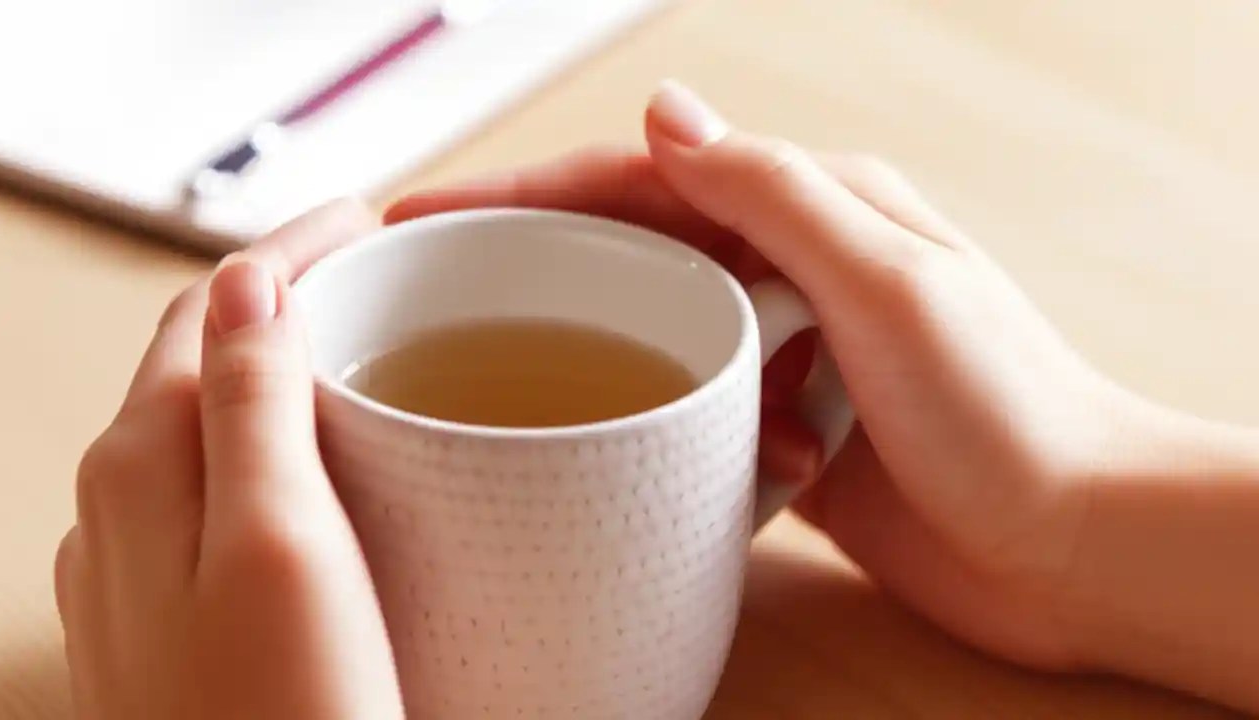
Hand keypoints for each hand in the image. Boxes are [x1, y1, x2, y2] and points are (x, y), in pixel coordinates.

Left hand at [55, 201, 404, 719]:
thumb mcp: (277, 543)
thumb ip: (249, 404)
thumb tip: (248, 283)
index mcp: (143, 465)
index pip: (213, 306)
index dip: (294, 248)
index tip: (369, 221)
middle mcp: (122, 505)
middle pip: (201, 356)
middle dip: (286, 296)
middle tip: (379, 275)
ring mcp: (144, 563)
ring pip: (208, 420)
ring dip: (276, 368)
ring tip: (361, 350)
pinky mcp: (179, 609)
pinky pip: (216, 488)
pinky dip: (270, 443)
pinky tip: (323, 466)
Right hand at [384, 83, 1136, 670]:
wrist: (1080, 546)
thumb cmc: (1009, 410)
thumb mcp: (886, 279)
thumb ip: (773, 191)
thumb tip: (665, 110)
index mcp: (814, 210)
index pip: (639, 181)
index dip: (523, 194)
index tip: (422, 216)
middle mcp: (796, 273)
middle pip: (634, 257)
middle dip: (541, 279)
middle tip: (435, 311)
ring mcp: (790, 356)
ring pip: (657, 343)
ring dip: (622, 375)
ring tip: (561, 404)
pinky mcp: (790, 434)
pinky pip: (697, 422)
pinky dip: (685, 445)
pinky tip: (705, 470)